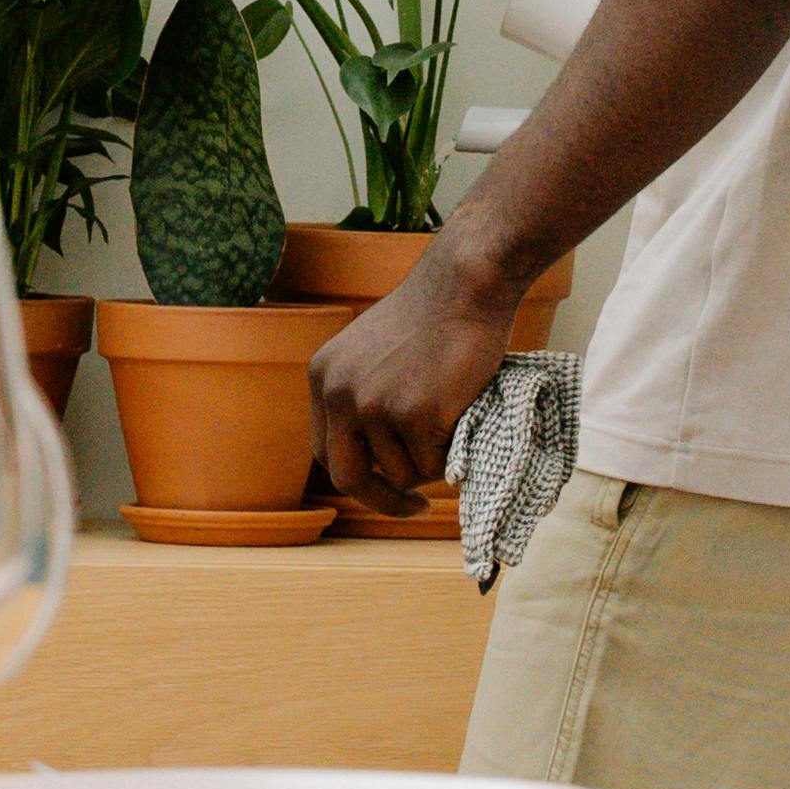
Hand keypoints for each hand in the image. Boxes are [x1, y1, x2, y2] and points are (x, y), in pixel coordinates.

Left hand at [312, 249, 521, 515]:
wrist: (466, 282)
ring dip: (433, 459)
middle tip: (416, 506)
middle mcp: (339, 393)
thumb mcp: (374, 353)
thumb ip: (364, 397)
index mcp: (323, 377)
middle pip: (349, 478)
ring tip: (454, 414)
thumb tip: (380, 460)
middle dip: (383, 501)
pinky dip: (454, 450)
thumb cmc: (434, 316)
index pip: (324, 452)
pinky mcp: (415, 414)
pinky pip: (436, 463)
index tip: (385, 488)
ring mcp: (374, 406)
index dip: (356, 477)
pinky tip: (464, 409)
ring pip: (403, 473)